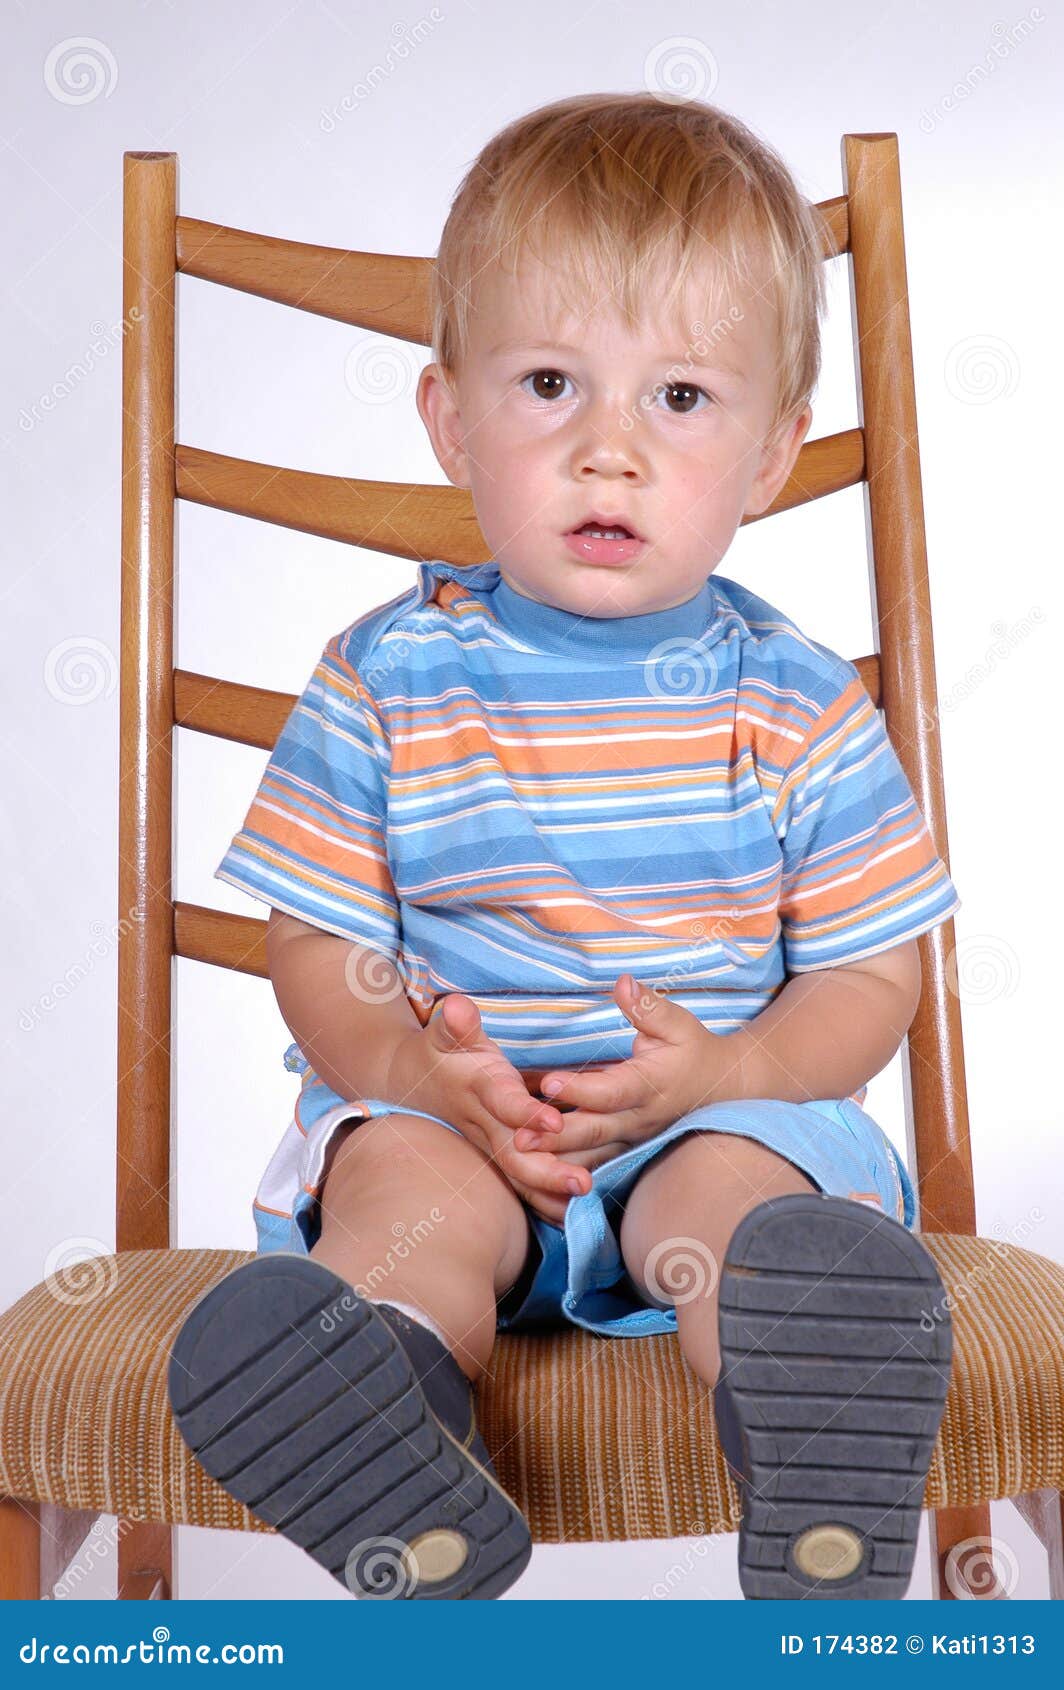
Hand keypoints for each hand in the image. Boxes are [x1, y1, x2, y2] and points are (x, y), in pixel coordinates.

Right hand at [385, 993, 593, 1224]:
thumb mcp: (441, 1034)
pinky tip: (571, 1213)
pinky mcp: (496, 1157)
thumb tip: (456, 1007)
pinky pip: (520, 1184)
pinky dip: (543, 1201)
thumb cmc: (434, 1055)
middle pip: (514, 1155)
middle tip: (583, 1183)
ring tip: (585, 1201)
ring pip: (519, 1176)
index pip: (503, 1103)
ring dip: (550, 1192)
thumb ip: (455, 1024)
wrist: (406, 1086)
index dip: (525, 1114)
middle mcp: (484, 1125)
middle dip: (548, 1171)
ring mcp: (489, 1146)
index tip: (554, 1120)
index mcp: (478, 1089)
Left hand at [513, 974, 739, 1155]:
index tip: (546, 1083)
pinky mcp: (626, 1149)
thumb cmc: (693, 1050)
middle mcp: (639, 1119)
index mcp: (649, 1085)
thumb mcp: (679, 1024)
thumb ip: (648, 1007)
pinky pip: (594, 1165)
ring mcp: (632, 1139)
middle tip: (519, 1138)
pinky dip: (566, 1172)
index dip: (578, 1090)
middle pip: (594, 1131)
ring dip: (556, 1160)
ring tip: (520, 1159)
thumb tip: (623, 982)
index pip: (610, 1091)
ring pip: (591, 1156)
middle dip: (556, 1137)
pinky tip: (534, 1175)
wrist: (721, 1088)